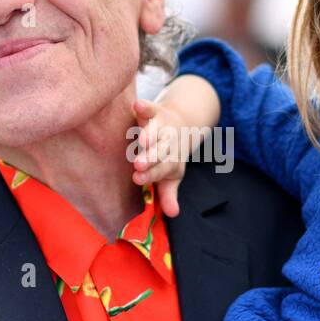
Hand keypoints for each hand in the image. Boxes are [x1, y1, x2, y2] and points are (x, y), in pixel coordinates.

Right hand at [131, 98, 186, 216]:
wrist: (182, 125)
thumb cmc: (169, 157)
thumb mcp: (170, 176)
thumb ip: (168, 194)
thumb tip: (173, 214)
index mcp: (170, 162)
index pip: (162, 170)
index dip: (152, 174)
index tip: (138, 178)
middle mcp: (168, 145)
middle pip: (161, 152)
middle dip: (151, 158)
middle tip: (139, 164)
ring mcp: (162, 127)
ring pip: (156, 131)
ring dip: (150, 134)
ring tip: (142, 139)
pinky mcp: (155, 112)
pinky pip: (150, 109)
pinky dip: (144, 107)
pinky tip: (137, 105)